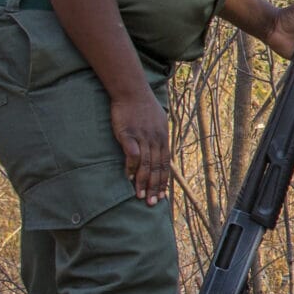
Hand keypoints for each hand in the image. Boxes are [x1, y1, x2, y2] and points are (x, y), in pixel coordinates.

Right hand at [109, 87, 171, 203]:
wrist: (132, 90)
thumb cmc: (143, 106)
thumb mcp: (158, 121)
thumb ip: (158, 137)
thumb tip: (158, 149)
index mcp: (163, 138)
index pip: (165, 164)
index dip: (163, 181)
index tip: (162, 196)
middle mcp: (156, 139)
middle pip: (157, 167)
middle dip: (155, 187)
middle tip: (151, 203)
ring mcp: (143, 137)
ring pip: (146, 164)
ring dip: (143, 182)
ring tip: (139, 196)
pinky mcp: (129, 134)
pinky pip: (132, 154)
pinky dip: (131, 167)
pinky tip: (128, 178)